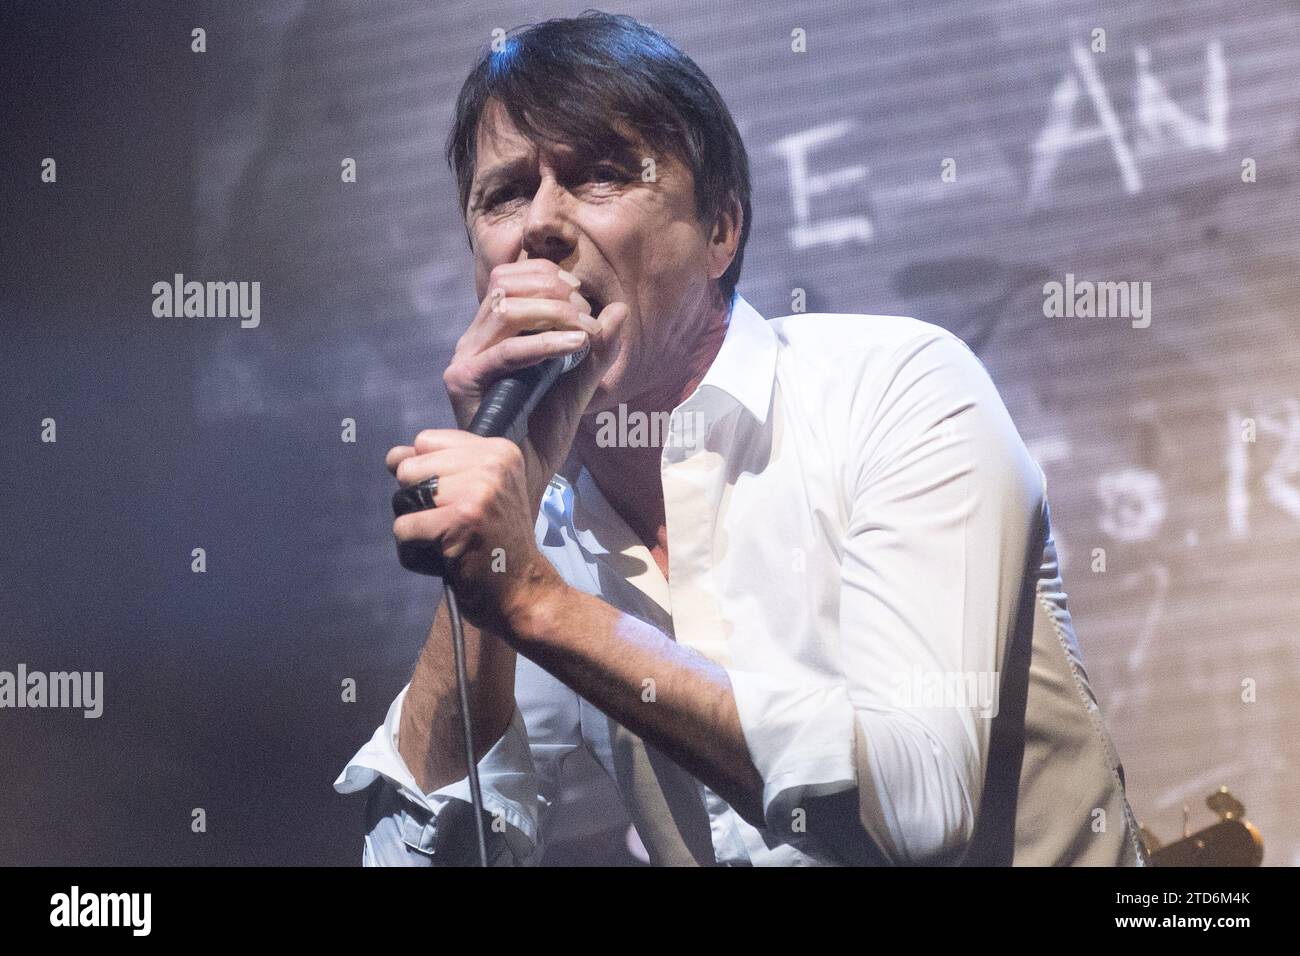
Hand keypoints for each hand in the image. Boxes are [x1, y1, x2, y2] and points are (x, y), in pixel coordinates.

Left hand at [387, 430, 562, 630]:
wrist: (523, 590)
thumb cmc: (495, 543)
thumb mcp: (480, 490)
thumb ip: (438, 466)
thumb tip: (393, 457)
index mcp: (498, 450)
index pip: (425, 441)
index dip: (426, 473)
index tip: (454, 500)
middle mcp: (492, 464)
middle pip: (409, 468)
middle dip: (418, 501)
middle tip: (453, 524)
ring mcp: (478, 491)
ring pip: (403, 497)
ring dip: (416, 526)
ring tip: (448, 540)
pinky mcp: (461, 521)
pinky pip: (403, 528)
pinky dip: (413, 552)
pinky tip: (443, 559)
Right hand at [443, 249, 627, 508]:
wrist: (526, 478)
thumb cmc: (544, 433)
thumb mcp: (579, 383)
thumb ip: (597, 347)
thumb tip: (619, 309)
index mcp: (495, 333)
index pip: (510, 277)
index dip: (547, 275)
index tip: (583, 296)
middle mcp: (475, 340)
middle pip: (505, 284)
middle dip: (553, 292)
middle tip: (585, 314)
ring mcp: (466, 358)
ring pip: (505, 309)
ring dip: (552, 313)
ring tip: (583, 332)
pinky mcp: (463, 380)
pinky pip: (507, 351)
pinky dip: (546, 343)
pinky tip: (575, 346)